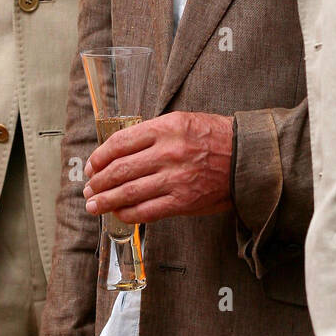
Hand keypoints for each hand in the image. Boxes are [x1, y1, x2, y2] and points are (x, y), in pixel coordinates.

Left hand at [83, 111, 233, 221]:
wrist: (248, 158)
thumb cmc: (215, 137)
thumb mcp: (183, 121)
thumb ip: (154, 134)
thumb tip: (121, 151)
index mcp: (166, 128)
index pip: (120, 143)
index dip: (99, 157)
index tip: (91, 165)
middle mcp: (168, 152)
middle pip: (120, 169)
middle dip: (98, 182)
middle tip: (88, 189)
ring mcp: (175, 178)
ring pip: (129, 192)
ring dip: (106, 201)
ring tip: (94, 205)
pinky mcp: (183, 201)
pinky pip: (147, 211)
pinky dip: (128, 214)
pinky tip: (118, 214)